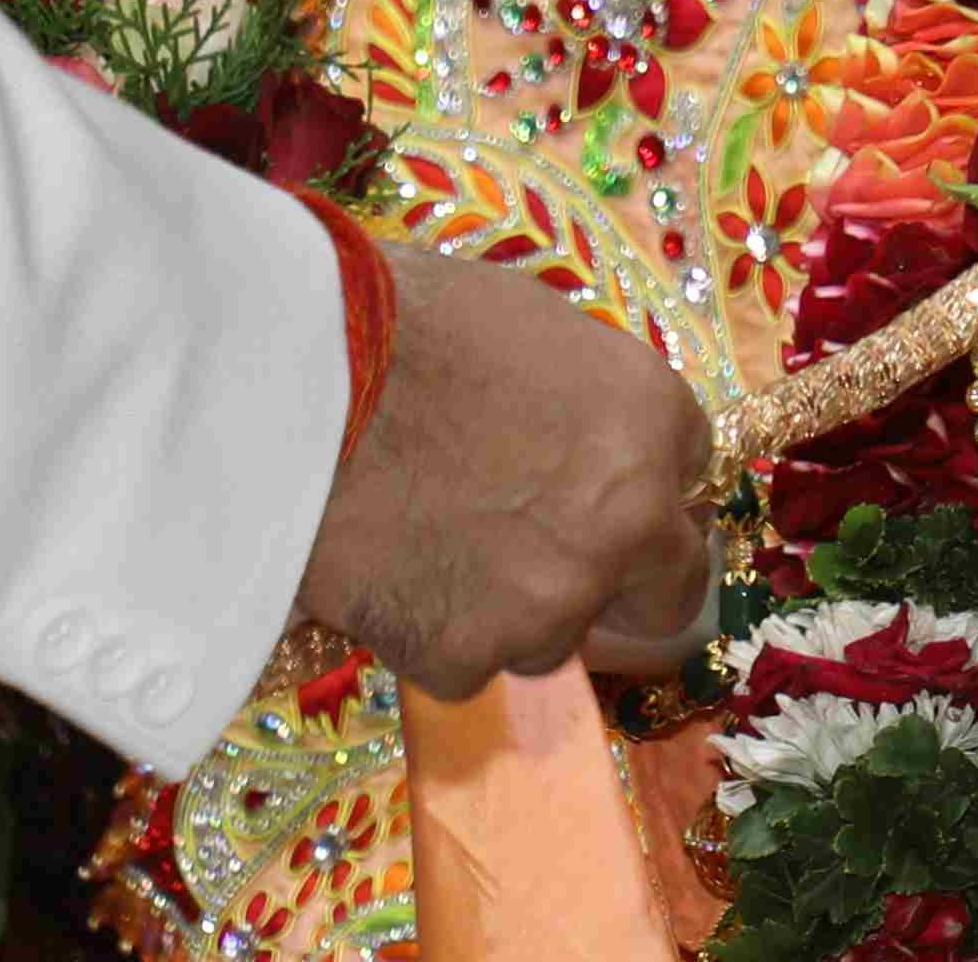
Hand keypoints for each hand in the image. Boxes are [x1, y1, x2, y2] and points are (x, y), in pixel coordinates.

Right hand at [294, 239, 719, 698]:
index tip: (601, 483)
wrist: (287, 384)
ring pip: (554, 632)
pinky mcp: (466, 658)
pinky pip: (464, 660)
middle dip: (624, 579)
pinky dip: (432, 628)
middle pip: (665, 588)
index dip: (641, 480)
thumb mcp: (523, 323)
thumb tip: (574, 431)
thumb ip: (577, 398)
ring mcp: (549, 604)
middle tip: (550, 552)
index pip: (691, 472)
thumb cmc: (397, 318)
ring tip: (430, 543)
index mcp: (647, 417)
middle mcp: (624, 523)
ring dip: (514, 605)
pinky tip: (383, 570)